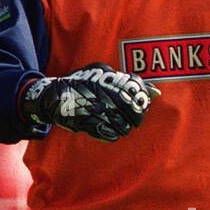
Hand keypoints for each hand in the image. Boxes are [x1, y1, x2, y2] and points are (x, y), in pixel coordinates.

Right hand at [22, 64, 159, 140]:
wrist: (52, 96)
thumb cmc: (82, 85)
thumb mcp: (103, 75)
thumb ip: (130, 83)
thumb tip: (157, 93)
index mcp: (105, 76)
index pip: (134, 88)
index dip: (142, 100)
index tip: (141, 107)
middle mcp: (99, 90)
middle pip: (130, 107)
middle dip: (136, 117)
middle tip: (134, 122)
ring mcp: (91, 106)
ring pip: (121, 123)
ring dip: (123, 128)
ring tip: (118, 126)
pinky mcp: (84, 121)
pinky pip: (107, 133)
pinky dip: (111, 134)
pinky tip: (108, 131)